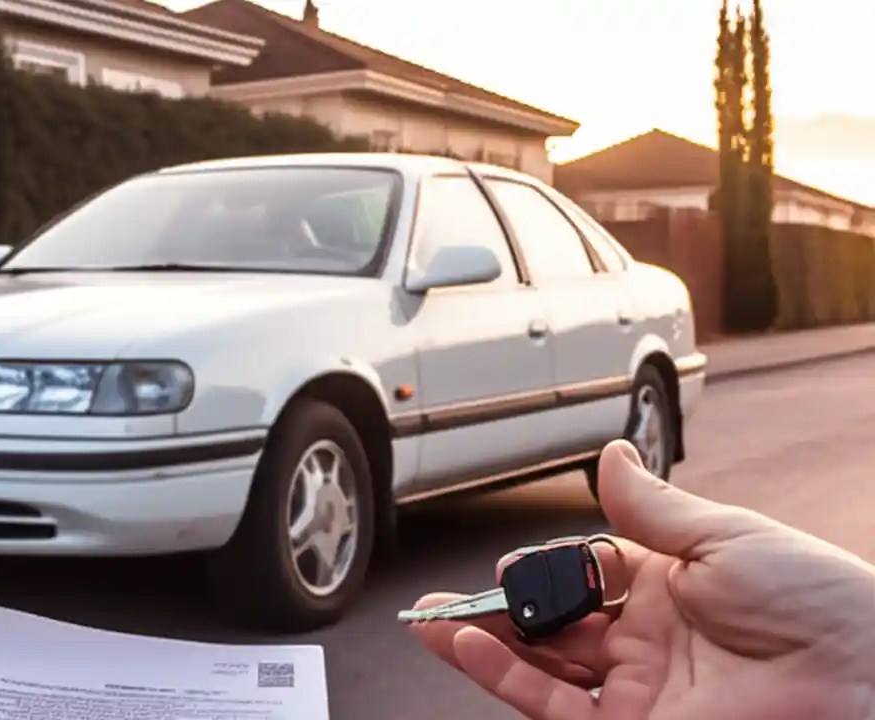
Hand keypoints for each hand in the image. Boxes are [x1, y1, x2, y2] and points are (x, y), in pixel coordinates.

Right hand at [410, 439, 874, 719]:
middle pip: (555, 624)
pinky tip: (469, 645)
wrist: (864, 679)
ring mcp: (638, 690)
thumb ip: (650, 508)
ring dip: (483, 644)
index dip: (547, 571)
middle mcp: (648, 641)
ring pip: (541, 666)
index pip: (585, 576)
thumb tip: (611, 458)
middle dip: (500, 610)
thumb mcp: (725, 538)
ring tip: (431, 621)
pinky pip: (553, 706)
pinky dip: (504, 677)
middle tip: (451, 598)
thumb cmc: (820, 604)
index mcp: (671, 588)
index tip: (513, 565)